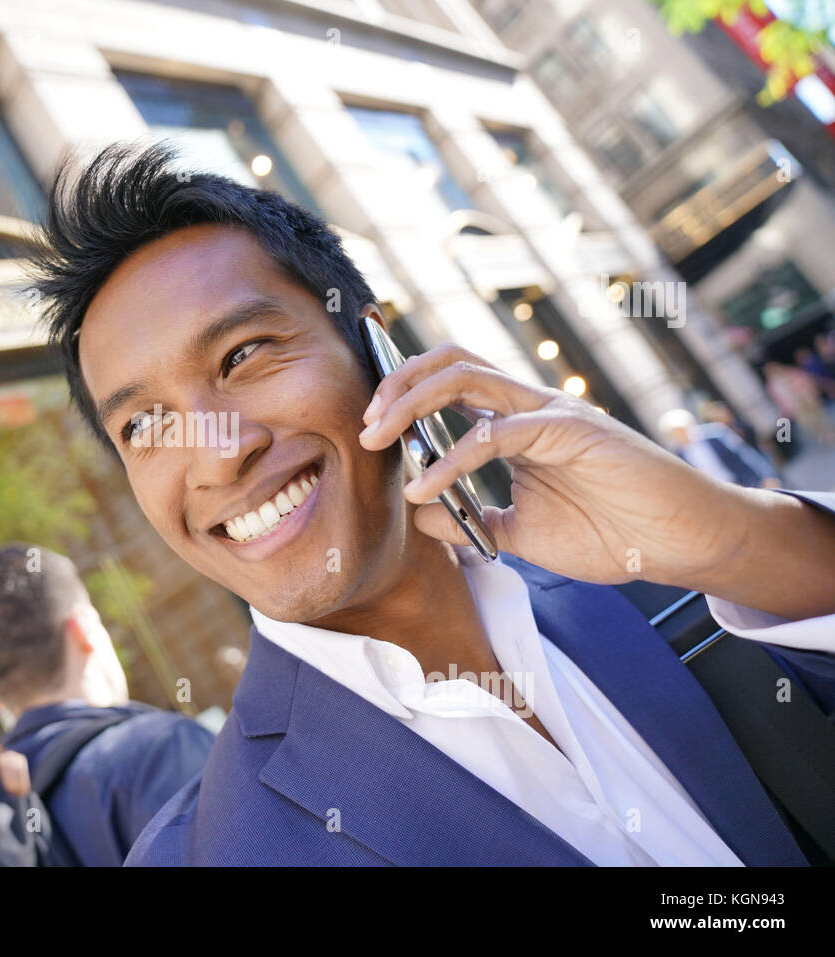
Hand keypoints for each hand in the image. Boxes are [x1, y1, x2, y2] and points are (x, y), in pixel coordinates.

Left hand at [358, 343, 749, 588]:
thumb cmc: (611, 533)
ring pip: (466, 377)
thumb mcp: (518, 533)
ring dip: (412, 402)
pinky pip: (496, 434)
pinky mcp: (571, 430)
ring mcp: (550, 412)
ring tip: (377, 436)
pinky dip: (452, 459)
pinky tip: (427, 487)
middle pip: (449, 362)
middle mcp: (529, 405)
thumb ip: (470, 519)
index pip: (450, 384)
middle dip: (397, 384)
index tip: (367, 423)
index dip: (403, 391)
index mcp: (516, 422)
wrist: (678, 545)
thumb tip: (419, 513)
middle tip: (365, 425)